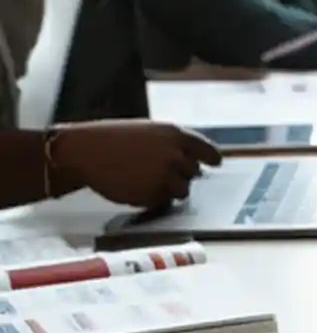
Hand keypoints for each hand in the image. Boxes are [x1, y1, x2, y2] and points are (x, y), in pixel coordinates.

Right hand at [51, 121, 221, 207]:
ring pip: (183, 189)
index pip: (208, 151)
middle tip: (161, 170)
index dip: (212, 158)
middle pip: (194, 172)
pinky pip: (163, 200)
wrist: (86, 151)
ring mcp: (165, 177)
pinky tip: (137, 185)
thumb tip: (196, 159)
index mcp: (176, 136)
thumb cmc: (116, 139)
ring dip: (171, 187)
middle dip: (183, 173)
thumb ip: (175, 144)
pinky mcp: (152, 195)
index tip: (215, 163)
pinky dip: (154, 197)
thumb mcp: (151, 132)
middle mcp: (175, 156)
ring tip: (147, 178)